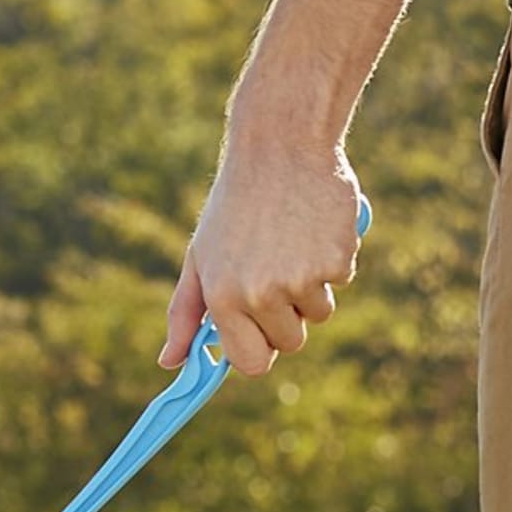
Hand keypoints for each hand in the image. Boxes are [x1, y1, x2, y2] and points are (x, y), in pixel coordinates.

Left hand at [158, 142, 364, 376]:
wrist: (279, 148)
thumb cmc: (233, 208)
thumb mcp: (199, 259)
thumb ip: (184, 315)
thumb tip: (170, 363)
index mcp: (223, 299)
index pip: (252, 363)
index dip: (260, 350)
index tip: (261, 334)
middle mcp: (261, 295)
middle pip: (290, 343)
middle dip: (287, 319)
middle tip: (275, 276)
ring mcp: (301, 278)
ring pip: (319, 314)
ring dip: (312, 289)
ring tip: (292, 247)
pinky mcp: (336, 259)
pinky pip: (340, 281)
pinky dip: (332, 261)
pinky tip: (313, 229)